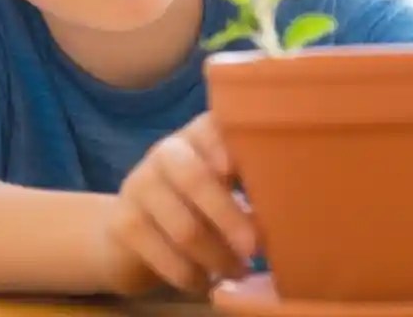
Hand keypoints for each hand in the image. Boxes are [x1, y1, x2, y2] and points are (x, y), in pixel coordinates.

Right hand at [100, 113, 258, 295]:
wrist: (136, 231)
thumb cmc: (200, 204)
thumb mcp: (224, 186)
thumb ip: (252, 186)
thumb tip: (289, 210)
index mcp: (198, 136)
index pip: (212, 129)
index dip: (228, 148)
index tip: (242, 173)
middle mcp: (166, 151)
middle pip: (195, 178)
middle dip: (229, 216)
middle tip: (256, 248)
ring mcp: (139, 184)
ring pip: (183, 226)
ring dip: (217, 257)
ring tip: (239, 272)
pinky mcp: (123, 222)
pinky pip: (162, 254)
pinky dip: (190, 275)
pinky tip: (205, 283)